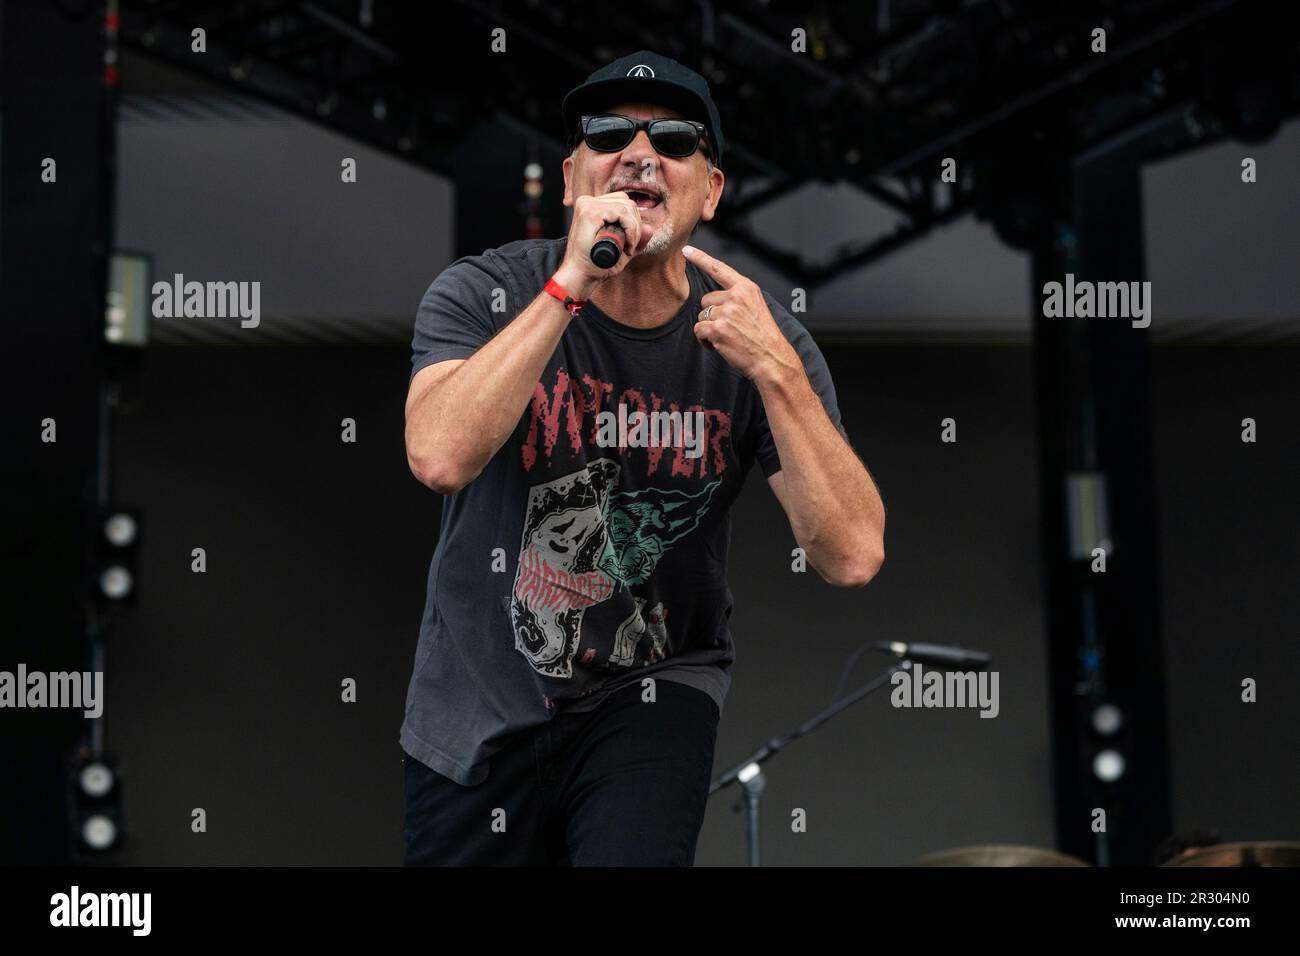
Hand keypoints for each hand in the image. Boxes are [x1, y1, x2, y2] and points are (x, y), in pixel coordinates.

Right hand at [555, 192, 643, 299]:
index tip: (630, 244)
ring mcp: (587, 205)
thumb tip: (649, 228)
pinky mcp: (590, 212)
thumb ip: (635, 239)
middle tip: (630, 247)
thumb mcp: (621, 250)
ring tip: (627, 248)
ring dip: (634, 229)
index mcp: (591, 207)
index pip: (622, 203)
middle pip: (626, 202)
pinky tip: (626, 245)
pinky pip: (622, 213)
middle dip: (635, 225)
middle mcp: (587, 202)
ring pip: (626, 207)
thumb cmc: (596, 265)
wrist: (579, 276)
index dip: (633, 223)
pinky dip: (631, 229)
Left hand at [683, 245, 801, 385]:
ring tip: (728, 338)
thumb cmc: (764, 338)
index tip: (686, 250)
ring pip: (702, 316)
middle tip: (730, 329)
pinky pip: (699, 330)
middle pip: (706, 300)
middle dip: (713, 315)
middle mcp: (736, 296)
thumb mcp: (756, 308)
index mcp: (746, 288)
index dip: (701, 258)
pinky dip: (705, 340)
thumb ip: (738, 299)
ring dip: (709, 329)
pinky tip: (720, 346)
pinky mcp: (717, 328)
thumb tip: (714, 301)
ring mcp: (726, 312)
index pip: (719, 269)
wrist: (772, 359)